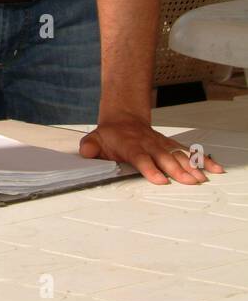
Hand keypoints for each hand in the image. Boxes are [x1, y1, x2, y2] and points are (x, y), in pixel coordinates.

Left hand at [79, 117, 224, 184]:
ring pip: (179, 155)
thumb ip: (90, 147)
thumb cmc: (110, 136)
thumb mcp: (94, 139)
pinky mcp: (171, 146)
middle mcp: (149, 144)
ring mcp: (162, 144)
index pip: (141, 157)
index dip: (150, 168)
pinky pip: (188, 152)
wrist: (124, 119)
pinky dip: (202, 159)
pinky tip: (214, 168)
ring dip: (192, 166)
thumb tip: (86, 153)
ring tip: (203, 178)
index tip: (160, 179)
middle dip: (177, 170)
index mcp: (130, 145)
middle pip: (165, 157)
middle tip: (189, 181)